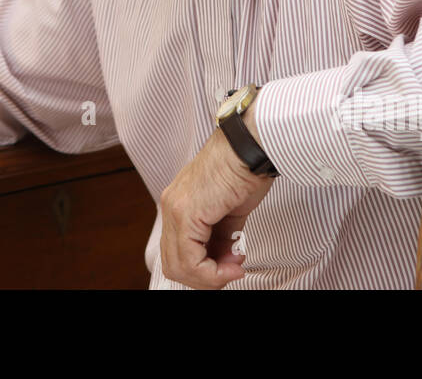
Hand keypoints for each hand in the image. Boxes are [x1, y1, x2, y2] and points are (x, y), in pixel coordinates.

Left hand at [159, 127, 274, 288]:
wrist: (250, 145)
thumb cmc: (245, 166)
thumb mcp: (231, 211)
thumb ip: (222, 237)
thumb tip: (225, 260)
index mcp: (180, 202)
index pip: (178, 251)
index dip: (204, 268)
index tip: (229, 267)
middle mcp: (171, 205)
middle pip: (174, 264)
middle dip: (205, 277)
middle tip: (231, 271)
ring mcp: (175, 208)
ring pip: (179, 266)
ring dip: (210, 276)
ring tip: (234, 267)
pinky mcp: (185, 212)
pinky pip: (190, 259)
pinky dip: (212, 271)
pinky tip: (231, 264)